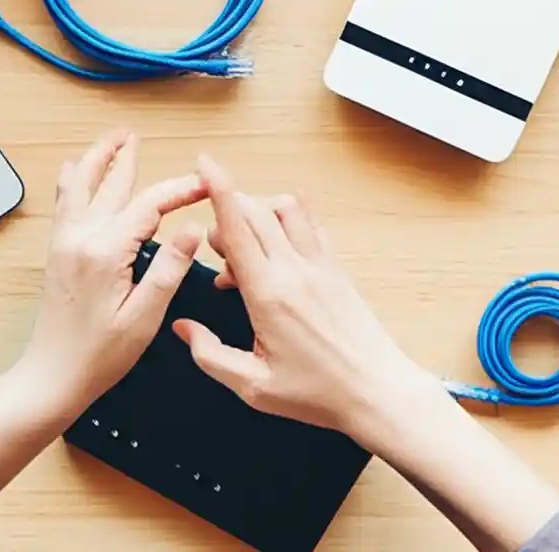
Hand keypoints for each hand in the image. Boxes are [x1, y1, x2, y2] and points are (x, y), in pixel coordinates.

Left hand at [19, 130, 207, 414]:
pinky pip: (65, 204)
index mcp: (106, 253)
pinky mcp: (57, 253)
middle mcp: (81, 239)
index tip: (204, 185)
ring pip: (81, 187)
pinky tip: (74, 171)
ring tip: (112, 140)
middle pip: (111, 186)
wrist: (52, 376)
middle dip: (129, 159)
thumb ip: (168, 270)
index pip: (149, 206)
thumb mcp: (144, 317)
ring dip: (98, 160)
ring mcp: (65, 244)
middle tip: (142, 138)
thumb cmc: (99, 355)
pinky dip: (73, 182)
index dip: (179, 190)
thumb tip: (189, 230)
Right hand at [174, 155, 440, 441]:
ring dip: (259, 212)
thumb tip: (182, 328)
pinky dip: (289, 220)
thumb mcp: (253, 387)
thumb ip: (210, 355)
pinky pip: (312, 225)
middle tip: (216, 247)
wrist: (377, 392)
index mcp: (268, 295)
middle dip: (228, 211)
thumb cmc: (317, 394)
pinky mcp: (337, 269)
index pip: (238, 227)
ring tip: (247, 250)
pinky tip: (278, 246)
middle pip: (256, 210)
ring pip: (286, 209)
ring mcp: (320, 266)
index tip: (205, 164)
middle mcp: (295, 271)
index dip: (219, 189)